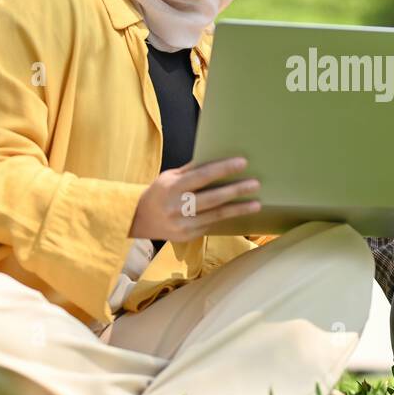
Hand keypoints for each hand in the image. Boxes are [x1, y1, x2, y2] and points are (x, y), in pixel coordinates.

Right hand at [128, 156, 260, 242]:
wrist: (137, 221)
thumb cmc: (158, 193)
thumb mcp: (169, 177)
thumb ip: (191, 170)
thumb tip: (216, 158)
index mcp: (172, 187)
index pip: (202, 176)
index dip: (223, 169)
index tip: (242, 162)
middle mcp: (177, 207)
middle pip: (212, 199)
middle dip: (235, 191)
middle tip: (255, 184)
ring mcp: (182, 224)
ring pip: (215, 216)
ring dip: (238, 209)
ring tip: (256, 204)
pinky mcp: (187, 236)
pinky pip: (211, 225)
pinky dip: (226, 218)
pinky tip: (240, 213)